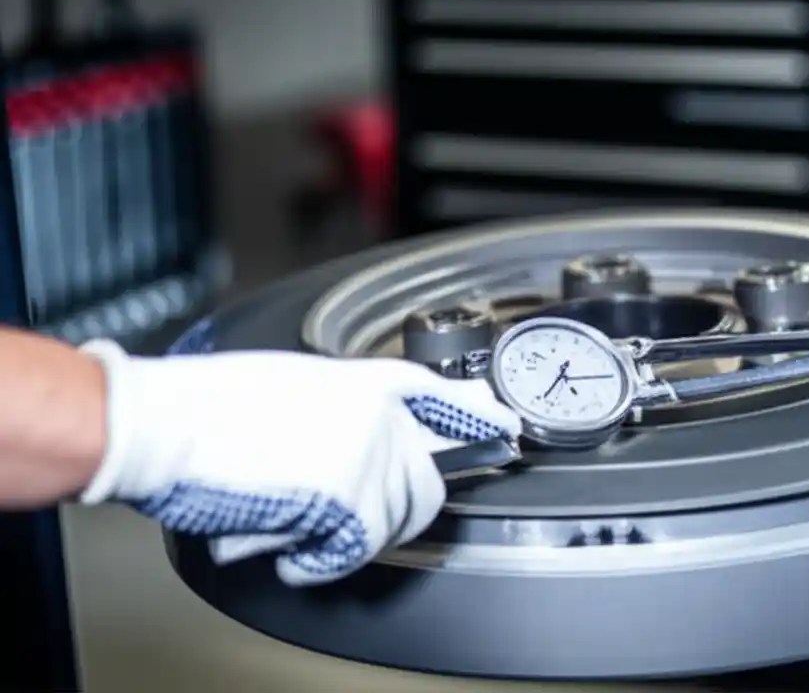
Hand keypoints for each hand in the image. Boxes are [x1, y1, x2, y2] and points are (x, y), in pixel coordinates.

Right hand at [77, 340, 520, 585]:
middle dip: (396, 508)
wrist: (166, 425)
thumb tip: (358, 446)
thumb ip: (342, 411)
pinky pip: (356, 550)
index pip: (439, 396)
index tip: (505, 426)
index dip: (475, 413)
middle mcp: (380, 418)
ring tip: (302, 524)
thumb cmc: (207, 406)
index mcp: (363, 382)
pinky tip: (291, 548)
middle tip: (349, 518)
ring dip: (352, 535)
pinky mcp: (351, 502)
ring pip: (395, 520)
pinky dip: (321, 561)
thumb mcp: (291, 385)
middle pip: (426, 480)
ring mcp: (371, 459)